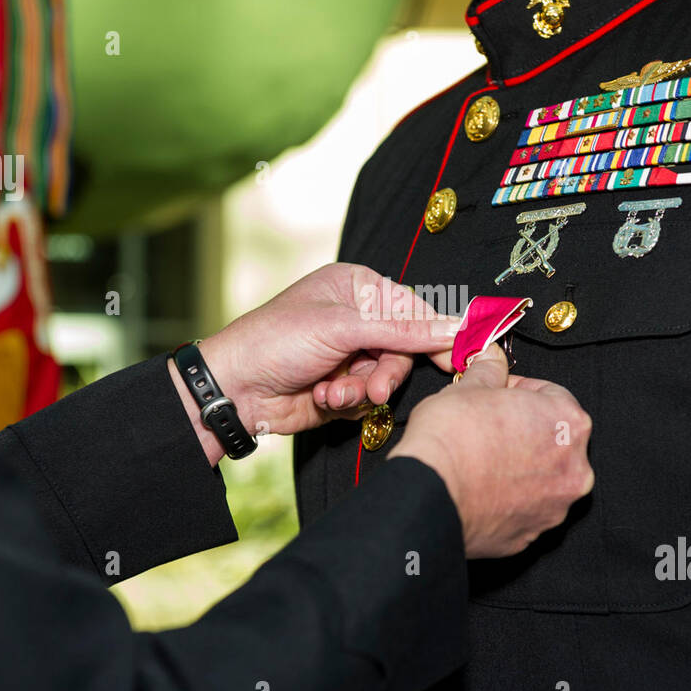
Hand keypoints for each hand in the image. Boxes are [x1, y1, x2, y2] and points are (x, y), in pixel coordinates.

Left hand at [169, 263, 459, 464]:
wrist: (235, 388)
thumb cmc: (277, 340)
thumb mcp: (343, 328)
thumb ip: (403, 331)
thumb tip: (455, 328)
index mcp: (356, 288)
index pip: (411, 309)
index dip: (432, 334)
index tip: (454, 358)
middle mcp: (355, 319)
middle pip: (403, 349)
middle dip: (386, 372)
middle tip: (375, 389)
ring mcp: (348, 355)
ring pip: (386, 378)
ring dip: (363, 390)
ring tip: (337, 394)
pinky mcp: (341, 388)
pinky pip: (368, 400)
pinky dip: (349, 403)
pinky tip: (322, 398)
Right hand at [388, 344, 593, 557]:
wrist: (429, 494)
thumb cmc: (452, 441)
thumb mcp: (469, 387)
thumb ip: (489, 371)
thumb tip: (491, 360)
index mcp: (569, 423)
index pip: (551, 394)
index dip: (519, 390)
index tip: (498, 393)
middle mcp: (574, 468)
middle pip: (551, 438)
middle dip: (523, 430)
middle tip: (487, 424)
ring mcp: (555, 506)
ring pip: (541, 477)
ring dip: (518, 465)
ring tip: (481, 458)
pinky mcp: (532, 535)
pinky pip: (524, 507)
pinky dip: (508, 497)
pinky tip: (480, 486)